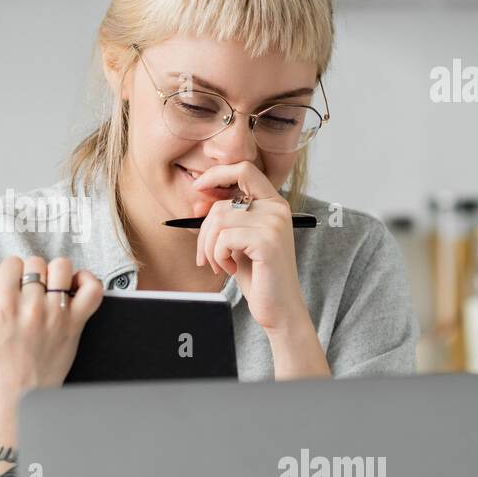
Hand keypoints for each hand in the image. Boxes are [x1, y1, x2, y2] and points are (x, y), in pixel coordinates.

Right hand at [0, 239, 103, 394]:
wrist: (18, 388)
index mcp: (4, 306)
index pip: (12, 263)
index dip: (9, 273)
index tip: (9, 288)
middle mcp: (32, 308)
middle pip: (36, 263)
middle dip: (30, 274)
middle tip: (26, 293)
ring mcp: (57, 315)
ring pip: (62, 267)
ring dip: (55, 273)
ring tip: (47, 289)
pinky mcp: (77, 322)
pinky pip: (92, 288)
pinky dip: (86, 280)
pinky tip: (72, 288)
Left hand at [190, 161, 310, 337]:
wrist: (279, 307)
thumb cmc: (258, 274)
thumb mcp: (239, 239)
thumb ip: (226, 217)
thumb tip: (199, 198)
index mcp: (273, 203)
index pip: (244, 169)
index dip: (216, 175)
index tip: (198, 189)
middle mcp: (277, 208)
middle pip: (222, 203)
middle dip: (203, 232)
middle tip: (205, 256)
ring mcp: (274, 223)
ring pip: (218, 220)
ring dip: (210, 248)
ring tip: (220, 264)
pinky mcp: (267, 241)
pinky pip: (224, 238)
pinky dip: (219, 256)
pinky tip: (232, 268)